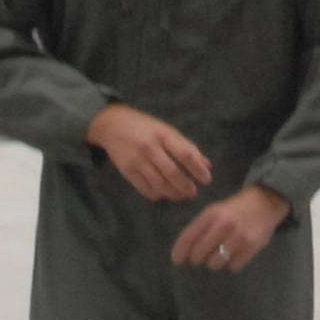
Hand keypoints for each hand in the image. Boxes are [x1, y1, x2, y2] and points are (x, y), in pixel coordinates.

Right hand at [85, 104, 212, 202]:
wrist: (111, 124)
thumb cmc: (144, 126)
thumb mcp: (166, 130)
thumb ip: (186, 146)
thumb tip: (207, 165)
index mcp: (163, 134)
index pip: (185, 154)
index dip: (198, 169)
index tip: (207, 180)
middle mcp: (150, 147)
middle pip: (172, 173)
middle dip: (185, 186)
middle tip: (192, 192)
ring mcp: (137, 160)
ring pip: (159, 184)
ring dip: (173, 193)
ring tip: (180, 195)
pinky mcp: (127, 170)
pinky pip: (145, 189)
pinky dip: (156, 195)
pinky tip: (162, 194)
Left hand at [173, 184, 290, 272]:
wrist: (264, 203)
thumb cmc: (233, 210)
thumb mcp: (214, 212)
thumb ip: (199, 229)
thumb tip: (183, 252)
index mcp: (210, 214)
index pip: (188, 237)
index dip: (179, 251)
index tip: (176, 260)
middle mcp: (223, 225)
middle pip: (199, 254)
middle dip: (197, 258)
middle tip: (202, 256)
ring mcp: (238, 237)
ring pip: (215, 263)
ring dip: (215, 262)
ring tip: (221, 253)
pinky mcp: (251, 247)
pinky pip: (233, 266)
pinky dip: (232, 263)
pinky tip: (236, 253)